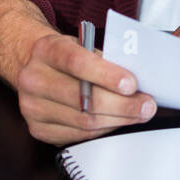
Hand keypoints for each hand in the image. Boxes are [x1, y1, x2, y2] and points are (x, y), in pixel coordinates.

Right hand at [15, 32, 156, 145]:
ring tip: (139, 114)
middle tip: (147, 106)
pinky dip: (103, 129)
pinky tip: (117, 121)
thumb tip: (140, 78)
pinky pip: (77, 134)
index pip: (77, 62)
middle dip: (122, 105)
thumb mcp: (84, 45)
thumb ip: (106, 59)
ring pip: (83, 121)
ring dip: (118, 120)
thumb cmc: (68, 56)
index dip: (107, 75)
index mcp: (46, 50)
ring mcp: (32, 106)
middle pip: (83, 98)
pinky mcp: (37, 128)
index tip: (132, 84)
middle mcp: (33, 78)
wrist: (35, 67)